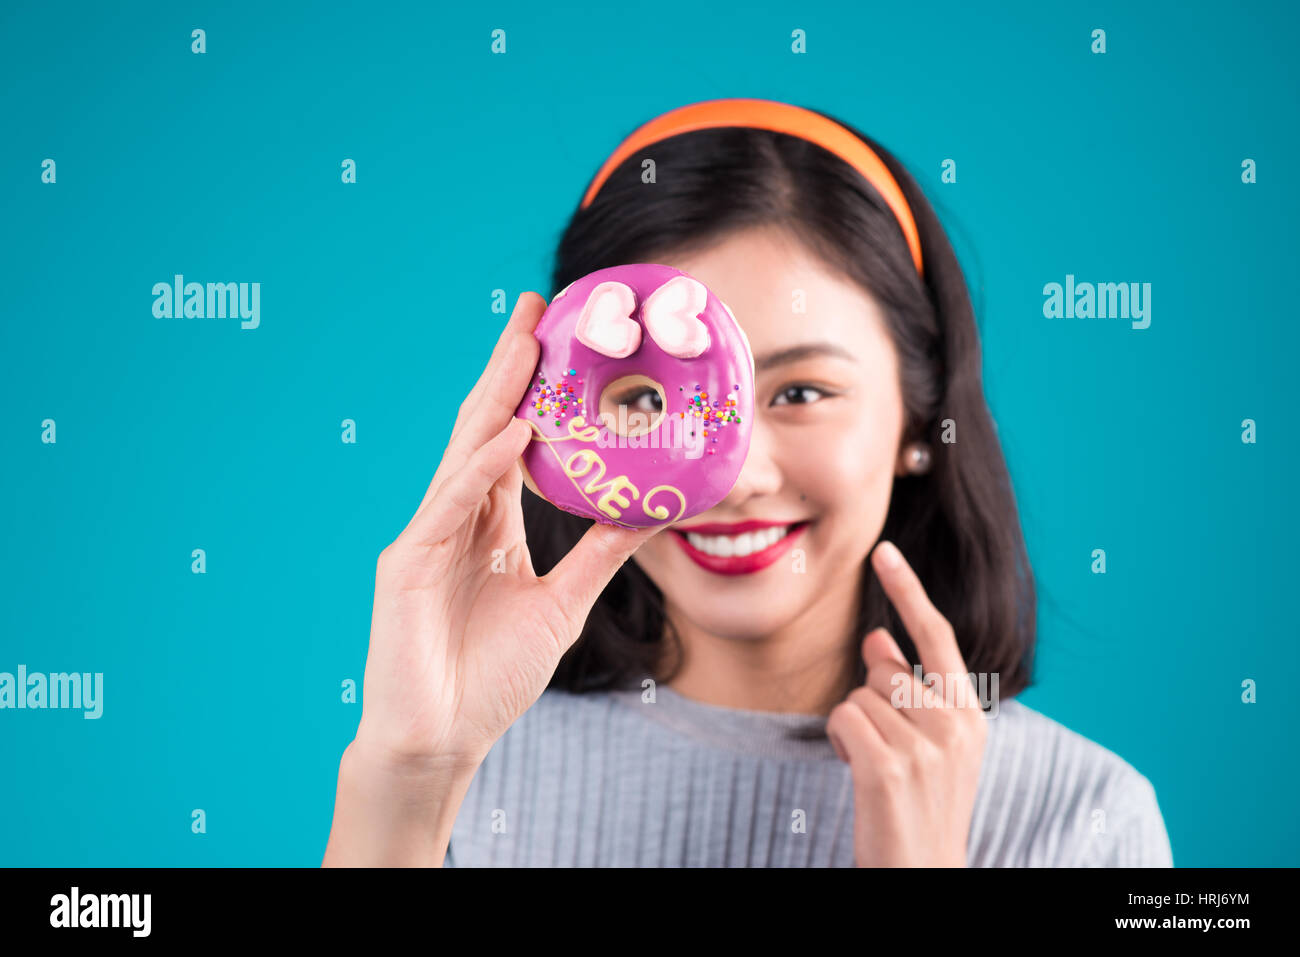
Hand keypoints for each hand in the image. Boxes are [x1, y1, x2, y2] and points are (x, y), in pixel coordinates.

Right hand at [354, 292, 661, 774]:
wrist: (442, 738)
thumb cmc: (490, 676)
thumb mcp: (561, 604)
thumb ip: (600, 555)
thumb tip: (650, 510)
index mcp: (487, 525)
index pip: (512, 441)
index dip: (532, 390)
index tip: (558, 338)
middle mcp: (455, 518)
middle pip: (486, 428)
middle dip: (510, 368)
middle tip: (535, 307)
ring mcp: (428, 536)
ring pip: (466, 453)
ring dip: (498, 397)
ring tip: (526, 344)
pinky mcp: (407, 564)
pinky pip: (451, 505)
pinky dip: (483, 468)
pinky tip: (512, 434)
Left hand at [825, 540, 988, 866]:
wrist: (923, 870)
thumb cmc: (919, 805)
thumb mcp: (928, 743)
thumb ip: (909, 688)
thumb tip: (877, 636)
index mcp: (970, 714)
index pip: (937, 636)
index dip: (908, 590)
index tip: (884, 551)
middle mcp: (954, 724)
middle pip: (883, 669)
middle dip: (869, 699)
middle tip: (884, 749)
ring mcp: (924, 746)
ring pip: (858, 694)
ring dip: (852, 726)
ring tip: (875, 767)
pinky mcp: (889, 767)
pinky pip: (841, 718)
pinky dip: (837, 741)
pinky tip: (856, 771)